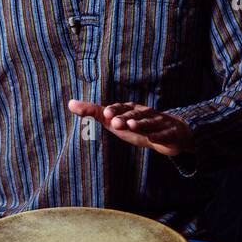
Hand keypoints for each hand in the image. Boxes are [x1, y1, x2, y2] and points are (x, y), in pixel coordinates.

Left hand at [68, 100, 193, 156]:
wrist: (171, 133)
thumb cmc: (136, 125)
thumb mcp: (115, 120)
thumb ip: (94, 112)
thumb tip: (70, 103)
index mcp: (131, 109)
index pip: (122, 108)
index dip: (114, 110)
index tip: (106, 114)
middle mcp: (145, 113)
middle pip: (134, 115)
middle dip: (124, 118)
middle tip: (114, 122)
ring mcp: (158, 123)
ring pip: (149, 123)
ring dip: (140, 124)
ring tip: (131, 126)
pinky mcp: (169, 134)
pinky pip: (164, 135)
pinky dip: (158, 136)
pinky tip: (152, 138)